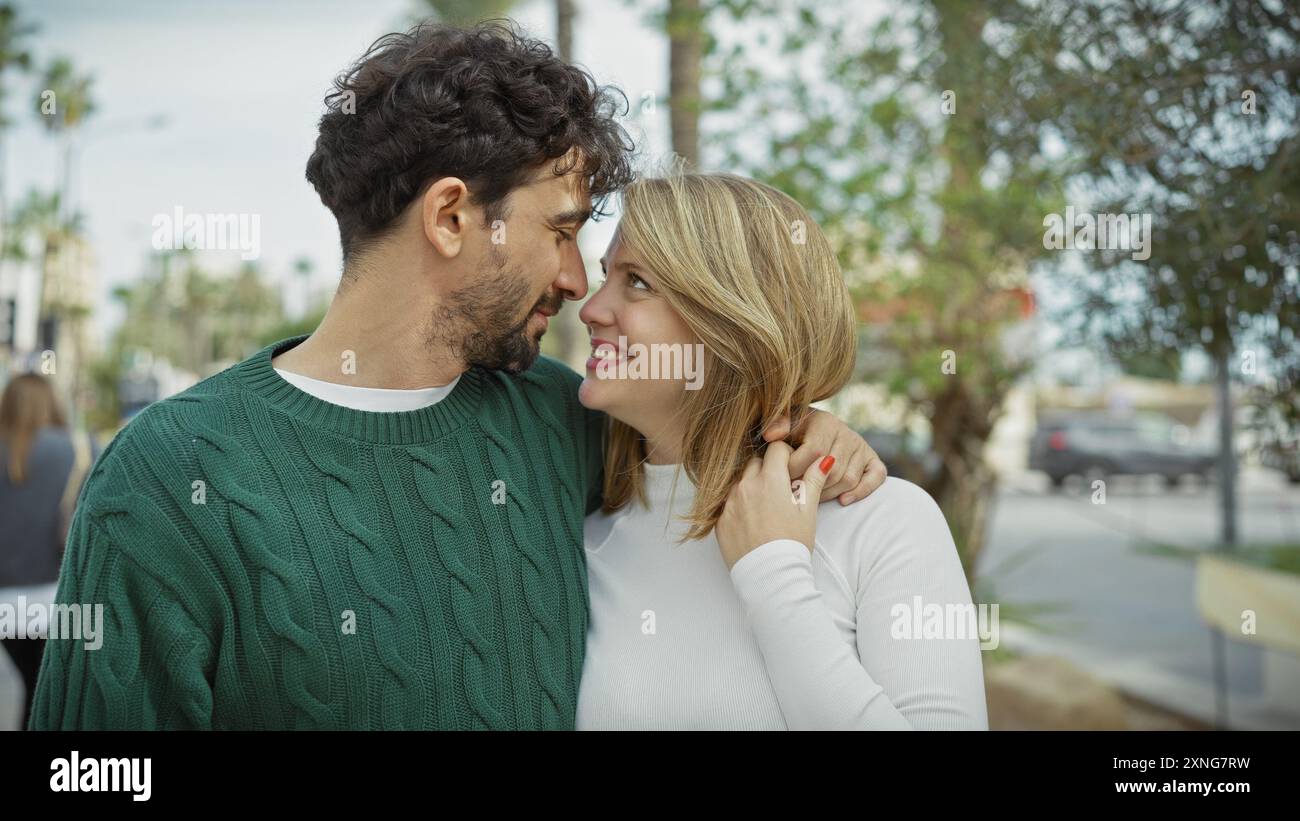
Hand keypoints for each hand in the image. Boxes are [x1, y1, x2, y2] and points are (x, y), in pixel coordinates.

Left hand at [715, 441, 835, 569]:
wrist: (769, 576)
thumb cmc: (792, 544)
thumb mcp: (808, 511)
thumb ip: (814, 480)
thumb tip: (823, 459)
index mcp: (770, 480)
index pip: (776, 449)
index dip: (786, 456)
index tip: (791, 470)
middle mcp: (746, 486)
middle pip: (755, 462)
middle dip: (768, 469)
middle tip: (779, 489)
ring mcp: (729, 502)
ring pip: (739, 480)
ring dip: (751, 485)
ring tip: (764, 506)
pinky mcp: (720, 519)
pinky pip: (727, 501)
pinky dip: (738, 504)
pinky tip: (751, 520)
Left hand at [760, 410, 885, 504]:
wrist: (813, 439)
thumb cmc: (793, 437)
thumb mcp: (784, 429)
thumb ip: (776, 427)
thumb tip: (772, 434)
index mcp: (824, 421)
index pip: (813, 451)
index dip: (796, 469)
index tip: (783, 479)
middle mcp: (846, 431)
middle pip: (831, 468)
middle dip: (810, 485)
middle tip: (795, 493)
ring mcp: (861, 446)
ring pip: (849, 478)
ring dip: (828, 493)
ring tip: (810, 498)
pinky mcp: (873, 460)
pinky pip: (876, 477)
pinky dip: (860, 491)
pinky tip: (842, 501)